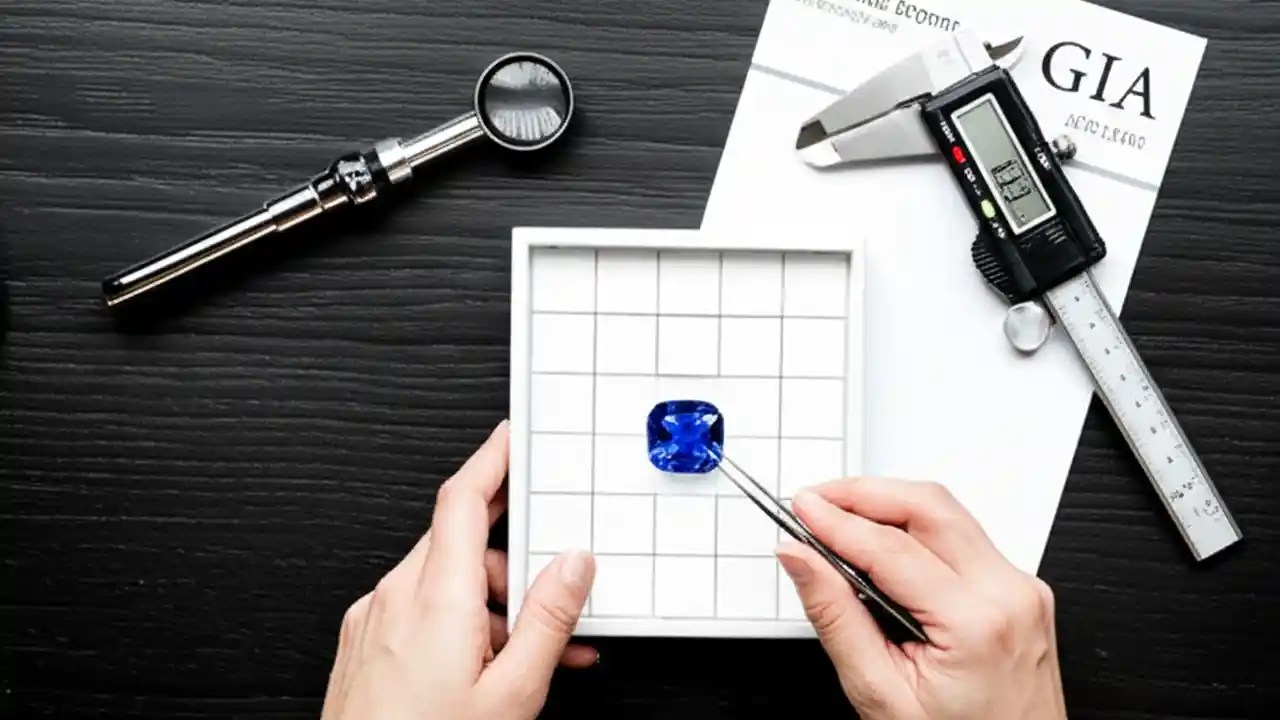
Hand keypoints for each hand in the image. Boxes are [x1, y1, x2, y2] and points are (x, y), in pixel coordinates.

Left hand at [321, 420, 597, 719]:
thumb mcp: (512, 693)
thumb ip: (549, 619)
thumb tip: (573, 564)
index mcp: (434, 599)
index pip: (461, 499)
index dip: (490, 459)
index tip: (512, 437)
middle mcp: (394, 598)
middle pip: (460, 545)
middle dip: (511, 564)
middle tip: (551, 594)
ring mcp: (372, 621)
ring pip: (442, 582)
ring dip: (491, 605)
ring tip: (531, 654)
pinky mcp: (362, 644)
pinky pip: (419, 611)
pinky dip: (459, 623)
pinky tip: (491, 663)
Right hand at [777, 479, 1065, 719]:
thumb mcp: (881, 694)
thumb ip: (836, 617)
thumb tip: (800, 560)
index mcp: (977, 624)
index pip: (892, 547)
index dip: (837, 520)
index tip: (801, 508)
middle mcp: (1010, 594)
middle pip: (929, 506)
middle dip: (864, 492)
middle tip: (816, 500)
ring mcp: (1022, 588)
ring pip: (948, 513)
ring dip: (889, 503)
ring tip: (840, 518)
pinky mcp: (1021, 589)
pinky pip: (964, 537)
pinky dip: (917, 528)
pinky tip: (882, 544)